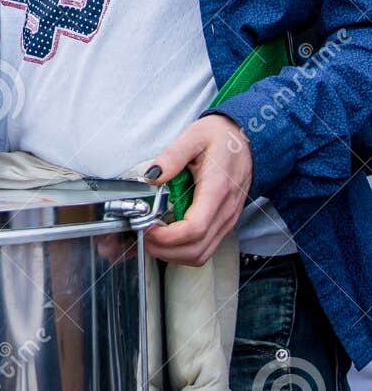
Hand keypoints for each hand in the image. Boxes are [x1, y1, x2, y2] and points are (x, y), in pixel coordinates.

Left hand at [142, 112, 252, 265]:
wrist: (245, 140)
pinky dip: (183, 250)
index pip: (194, 228)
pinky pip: (205, 247)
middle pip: (196, 249)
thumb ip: (171, 156)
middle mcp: (225, 211)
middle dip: (165, 250)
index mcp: (217, 190)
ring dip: (173, 254)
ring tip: (152, 238)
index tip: (147, 227)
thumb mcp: (194, 136)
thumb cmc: (221, 137)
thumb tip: (151, 177)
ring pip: (201, 254)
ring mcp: (227, 220)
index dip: (167, 236)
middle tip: (144, 235)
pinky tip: (168, 236)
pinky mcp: (225, 223)